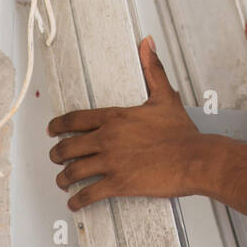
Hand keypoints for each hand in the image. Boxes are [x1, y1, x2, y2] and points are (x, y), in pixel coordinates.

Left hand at [46, 35, 205, 210]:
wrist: (195, 158)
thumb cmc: (181, 132)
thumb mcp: (164, 95)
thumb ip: (152, 69)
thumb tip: (147, 44)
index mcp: (115, 118)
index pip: (75, 119)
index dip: (58, 126)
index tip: (51, 130)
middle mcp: (108, 139)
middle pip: (68, 147)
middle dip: (56, 154)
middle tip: (55, 157)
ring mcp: (111, 162)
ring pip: (73, 171)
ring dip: (63, 178)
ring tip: (62, 182)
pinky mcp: (118, 183)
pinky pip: (89, 194)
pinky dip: (78, 200)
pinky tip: (75, 203)